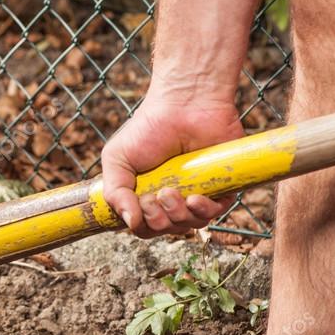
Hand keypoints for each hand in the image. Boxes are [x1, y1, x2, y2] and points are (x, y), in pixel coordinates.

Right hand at [101, 93, 243, 237]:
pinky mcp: (220, 187)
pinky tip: (195, 198)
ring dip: (178, 216)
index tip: (142, 202)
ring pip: (190, 225)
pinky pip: (215, 213)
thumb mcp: (117, 159)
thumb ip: (115, 192)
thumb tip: (129, 222)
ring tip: (172, 192)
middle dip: (159, 220)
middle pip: (166, 229)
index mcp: (146, 195)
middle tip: (157, 195)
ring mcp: (196, 193)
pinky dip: (204, 210)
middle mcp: (171, 198)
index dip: (142, 224)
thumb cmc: (149, 129)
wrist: (184, 105)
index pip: (144, 227)